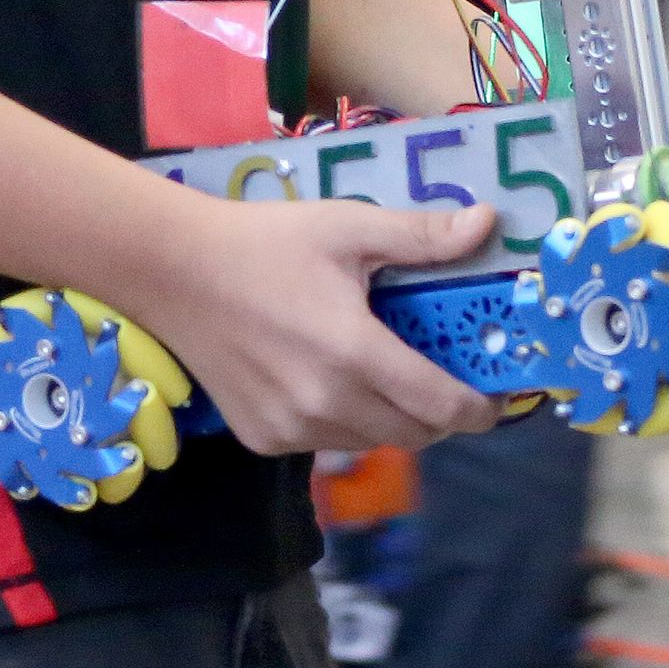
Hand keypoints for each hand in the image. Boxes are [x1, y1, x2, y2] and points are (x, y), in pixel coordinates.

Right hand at [124, 194, 505, 457]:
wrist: (173, 271)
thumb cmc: (266, 242)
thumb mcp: (348, 227)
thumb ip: (422, 236)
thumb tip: (487, 225)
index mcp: (354, 353)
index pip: (442, 407)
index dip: (479, 408)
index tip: (495, 396)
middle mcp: (325, 405)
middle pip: (414, 435)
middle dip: (441, 412)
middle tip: (442, 375)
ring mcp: (290, 429)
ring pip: (371, 441)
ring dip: (392, 417)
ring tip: (383, 369)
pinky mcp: (262, 439)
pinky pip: (327, 442)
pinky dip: (345, 420)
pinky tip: (329, 376)